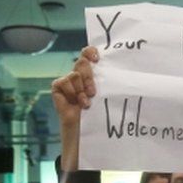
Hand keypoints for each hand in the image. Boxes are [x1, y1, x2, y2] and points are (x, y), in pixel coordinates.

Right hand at [51, 46, 98, 170]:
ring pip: (75, 74)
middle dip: (89, 76)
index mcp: (91, 73)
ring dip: (82, 88)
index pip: (88, 53)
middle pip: (82, 62)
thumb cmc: (98, 113)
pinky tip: (79, 104)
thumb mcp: (105, 96)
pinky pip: (64, 82)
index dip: (91, 52)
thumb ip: (107, 83)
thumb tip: (125, 73)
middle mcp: (79, 75)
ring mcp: (68, 81)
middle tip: (94, 91)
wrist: (85, 130)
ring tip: (87, 101)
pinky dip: (72, 92)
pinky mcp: (58, 88)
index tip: (97, 58)